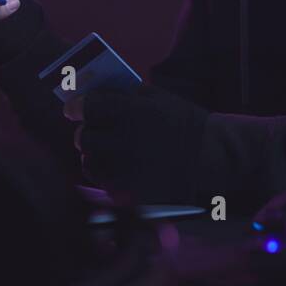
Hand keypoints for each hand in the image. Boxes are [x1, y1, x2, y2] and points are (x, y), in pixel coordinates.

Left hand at [63, 85, 208, 204]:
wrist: (211, 157)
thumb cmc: (183, 123)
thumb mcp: (158, 97)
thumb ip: (124, 94)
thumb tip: (90, 92)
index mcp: (133, 112)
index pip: (87, 107)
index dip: (76, 107)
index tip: (74, 109)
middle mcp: (127, 141)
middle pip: (84, 138)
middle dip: (85, 132)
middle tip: (90, 130)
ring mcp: (129, 170)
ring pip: (89, 162)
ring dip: (92, 154)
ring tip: (105, 149)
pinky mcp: (132, 192)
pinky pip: (103, 183)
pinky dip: (104, 174)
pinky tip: (116, 166)